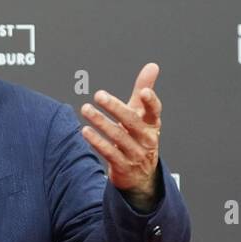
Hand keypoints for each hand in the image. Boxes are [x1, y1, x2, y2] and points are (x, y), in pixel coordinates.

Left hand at [79, 62, 162, 208]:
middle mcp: (146, 139)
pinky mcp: (123, 166)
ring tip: (86, 109)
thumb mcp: (143, 116)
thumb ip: (144, 90)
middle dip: (115, 107)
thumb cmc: (139, 138)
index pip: (155, 111)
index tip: (143, 92)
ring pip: (118, 136)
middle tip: (99, 95)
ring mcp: (136, 154)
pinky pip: (109, 153)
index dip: (151, 102)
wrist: (140, 175)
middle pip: (132, 121)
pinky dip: (97, 141)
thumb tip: (152, 66)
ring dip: (101, 122)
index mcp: (152, 124)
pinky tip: (85, 131)